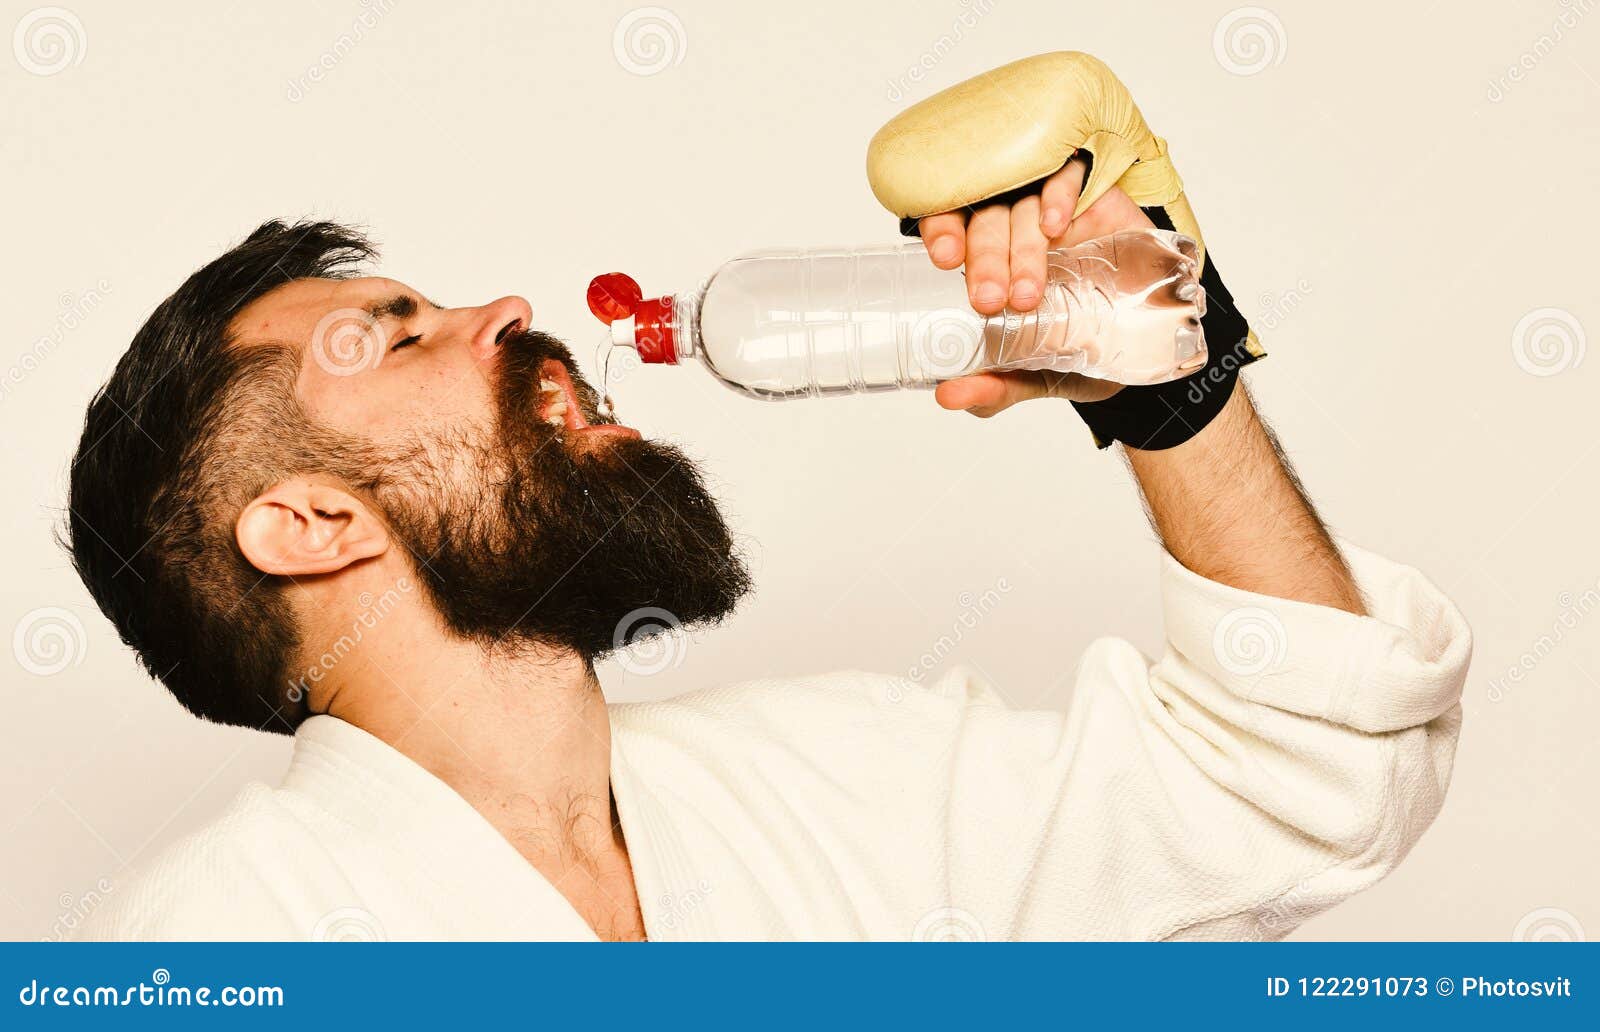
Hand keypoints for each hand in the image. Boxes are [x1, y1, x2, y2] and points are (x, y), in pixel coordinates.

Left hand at [919, 154, 1155, 415]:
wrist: (1152, 343)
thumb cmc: (1085, 350)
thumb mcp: (1038, 377)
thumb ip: (994, 387)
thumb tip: (946, 397)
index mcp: (987, 262)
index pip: (948, 229)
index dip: (941, 234)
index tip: (944, 259)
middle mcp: (1012, 229)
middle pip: (984, 221)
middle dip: (984, 258)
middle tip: (990, 299)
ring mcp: (1050, 208)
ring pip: (1021, 205)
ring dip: (1021, 246)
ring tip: (1028, 293)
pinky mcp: (1090, 194)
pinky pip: (1066, 176)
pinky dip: (1057, 196)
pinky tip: (1055, 225)